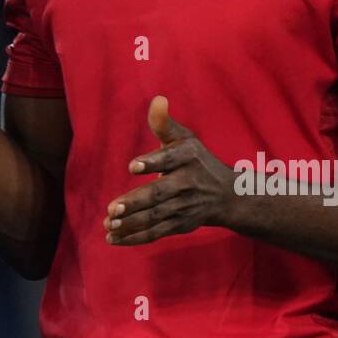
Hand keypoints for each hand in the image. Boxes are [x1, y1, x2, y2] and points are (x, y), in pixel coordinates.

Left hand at [104, 96, 235, 246]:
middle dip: (136, 202)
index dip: (152, 162)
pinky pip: (156, 233)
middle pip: (160, 194)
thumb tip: (157, 99)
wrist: (228, 196)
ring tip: (109, 224)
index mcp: (188, 158)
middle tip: (113, 208)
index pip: (170, 159)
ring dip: (132, 223)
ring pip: (156, 217)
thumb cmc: (198, 161)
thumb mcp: (185, 139)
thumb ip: (165, 123)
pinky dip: (135, 238)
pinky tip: (113, 238)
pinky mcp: (179, 225)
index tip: (132, 165)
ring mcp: (184, 208)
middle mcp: (188, 184)